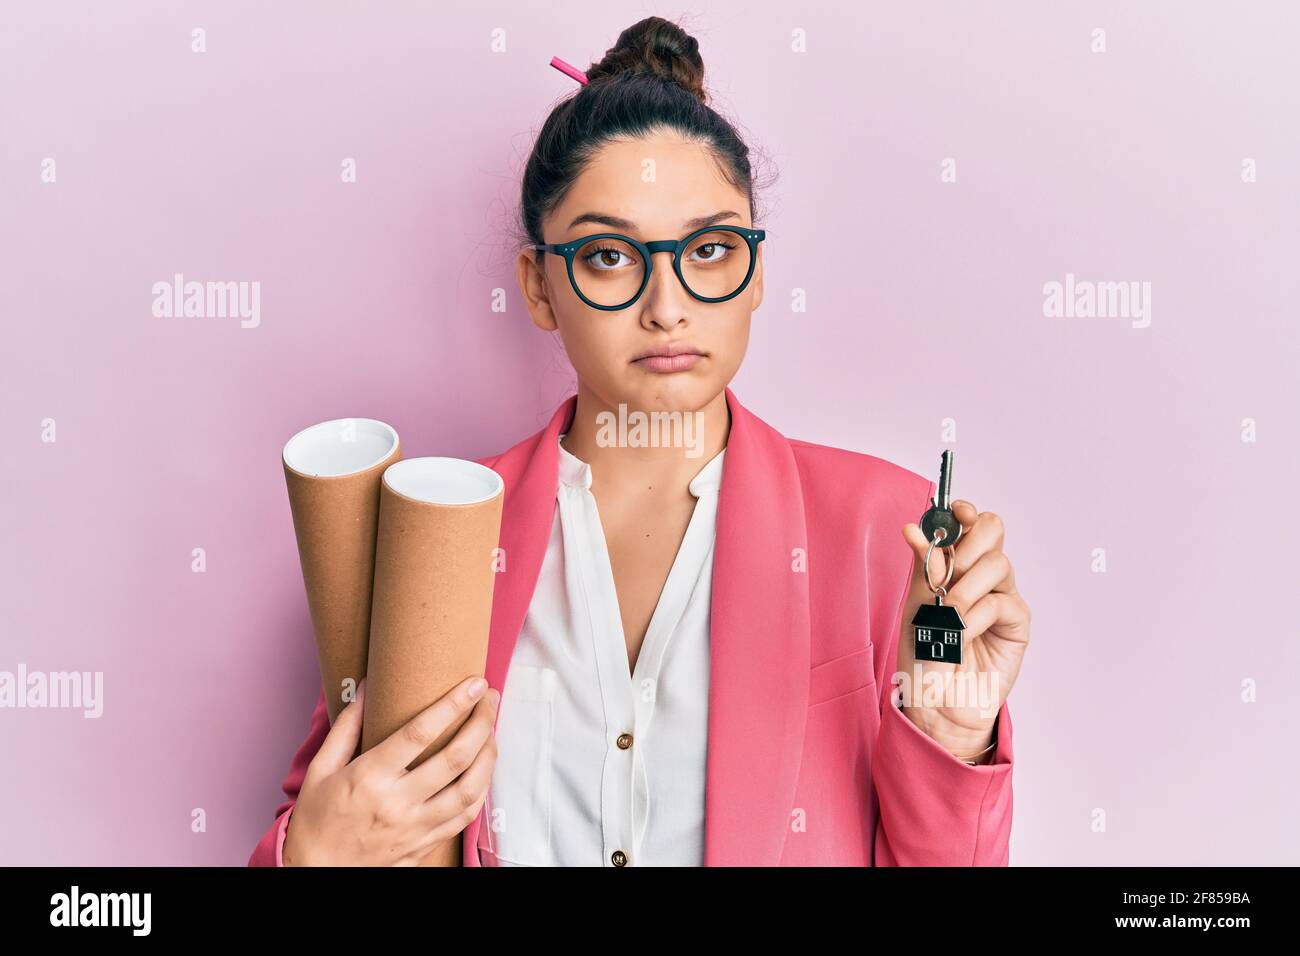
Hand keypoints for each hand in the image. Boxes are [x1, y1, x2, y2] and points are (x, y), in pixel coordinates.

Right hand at [282, 675, 499, 865]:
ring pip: (469, 789)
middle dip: (481, 723)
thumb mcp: (320, 769)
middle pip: (454, 758)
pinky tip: (483, 770)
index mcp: (369, 777)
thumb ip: (346, 726)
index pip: (420, 733)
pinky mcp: (424, 846)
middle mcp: (397, 803)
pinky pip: (465, 817)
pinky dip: (481, 789)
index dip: (452, 704)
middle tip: (490, 699)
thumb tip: (368, 687)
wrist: (315, 873)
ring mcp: (414, 828)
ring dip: (488, 756)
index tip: (474, 684)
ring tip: (491, 732)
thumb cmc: (316, 819)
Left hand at [897, 500, 1030, 757]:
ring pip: (998, 563)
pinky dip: (978, 614)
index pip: (967, 524)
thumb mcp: (916, 606)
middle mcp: (979, 576)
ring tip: (950, 613)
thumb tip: (916, 531)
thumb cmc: (923, 655)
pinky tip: (963, 633)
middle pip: (992, 530)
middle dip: (970, 543)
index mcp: (953, 565)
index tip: (955, 510)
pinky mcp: (1016, 624)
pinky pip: (1003, 602)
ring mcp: (1000, 597)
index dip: (963, 512)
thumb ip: (923, 568)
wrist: (936, 702)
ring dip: (968, 585)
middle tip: (952, 568)